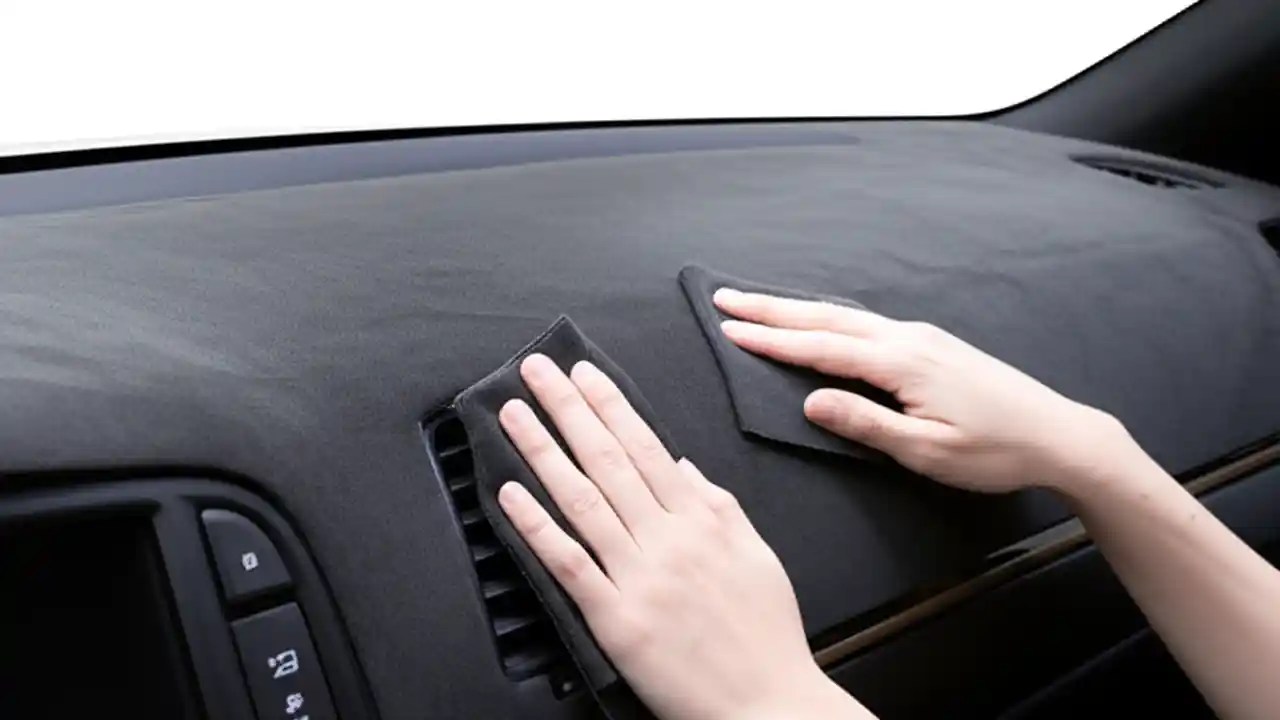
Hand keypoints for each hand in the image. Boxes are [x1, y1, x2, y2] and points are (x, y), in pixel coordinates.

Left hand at [498, 354, 870, 719]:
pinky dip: (537, 525)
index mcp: (702, 521)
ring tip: (514, 415)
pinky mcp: (616, 620)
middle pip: (607, 461)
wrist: (769, 703)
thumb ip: (721, 506)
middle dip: (568, 409)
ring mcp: (639, 578)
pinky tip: (510, 492)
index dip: (609, 406)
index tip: (584, 375)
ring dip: (542, 451)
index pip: (646, 447)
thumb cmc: (767, 635)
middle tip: (536, 371)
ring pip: (582, 500)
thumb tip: (684, 466)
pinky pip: (568, 563)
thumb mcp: (758, 556)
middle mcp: (668, 540)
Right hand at [714, 289, 1133, 494]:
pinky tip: (819, 320)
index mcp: (902, 363)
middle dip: (771, 309)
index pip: (821, 348)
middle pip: (826, 318)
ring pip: (845, 316)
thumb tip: (811, 401)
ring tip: (757, 304)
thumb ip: (866, 423)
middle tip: (724, 299)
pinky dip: (828, 317)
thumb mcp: (926, 450)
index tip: (728, 329)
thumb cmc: (995, 450)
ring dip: (797, 310)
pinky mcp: (931, 344)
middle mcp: (908, 339)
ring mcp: (922, 337)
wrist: (1058, 434)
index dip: (771, 340)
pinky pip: (866, 322)